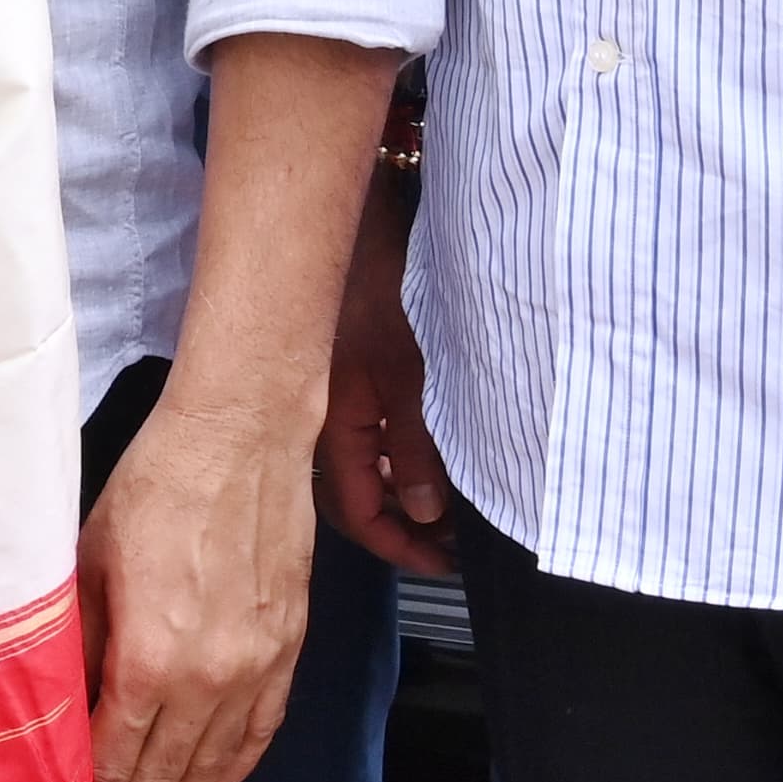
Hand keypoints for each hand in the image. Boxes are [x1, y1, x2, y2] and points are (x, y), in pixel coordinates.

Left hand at [78, 387, 314, 781]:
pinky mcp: (287, 647)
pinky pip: (264, 727)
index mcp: (151, 659)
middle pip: (164, 775)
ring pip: (215, 762)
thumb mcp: (90, 561)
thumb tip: (61, 698)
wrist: (241, 435)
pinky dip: (240, 763)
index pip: (114, 759)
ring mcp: (256, 667)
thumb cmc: (162, 481)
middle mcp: (209, 678)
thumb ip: (79, 640)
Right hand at [318, 178, 450, 573]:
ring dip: (404, 491)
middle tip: (455, 543)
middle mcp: (327, 418)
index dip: (400, 547)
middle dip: (404, 528)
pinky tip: (432, 453)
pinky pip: (371, 433)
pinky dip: (400, 455)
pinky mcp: (351, 372)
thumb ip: (413, 447)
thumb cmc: (383, 289)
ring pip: (365, 465)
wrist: (357, 216)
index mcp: (333, 425)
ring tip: (454, 505)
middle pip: (357, 496)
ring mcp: (337, 395)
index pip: (357, 513)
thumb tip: (422, 513)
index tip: (445, 564)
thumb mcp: (410, 373)